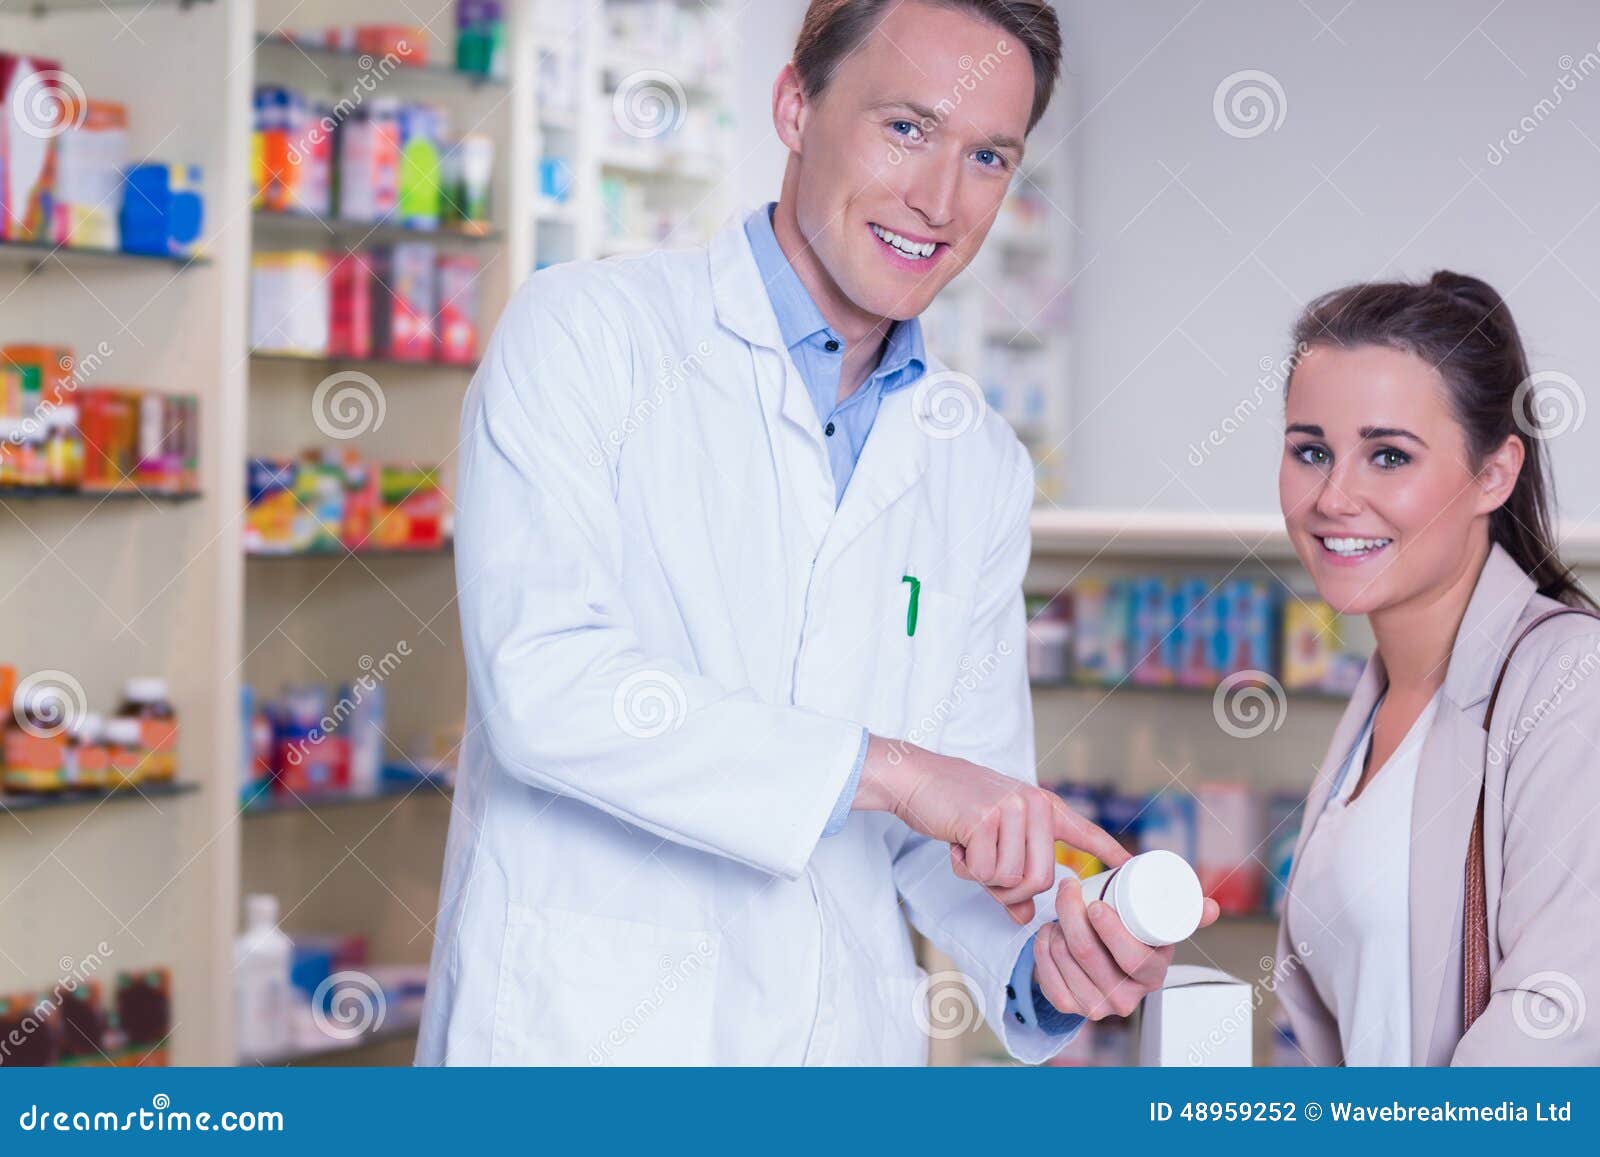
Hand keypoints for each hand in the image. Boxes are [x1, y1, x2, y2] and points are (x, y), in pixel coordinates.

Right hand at [853, 735, 1129, 922]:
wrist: (915, 777)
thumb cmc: (954, 808)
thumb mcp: (991, 837)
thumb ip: (1012, 874)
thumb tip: (1024, 918)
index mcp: (1042, 806)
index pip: (1085, 832)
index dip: (1109, 853)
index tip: (1132, 866)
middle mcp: (1033, 805)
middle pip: (1041, 880)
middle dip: (1009, 891)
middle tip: (983, 871)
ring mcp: (1011, 810)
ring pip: (1013, 880)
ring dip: (985, 879)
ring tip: (967, 851)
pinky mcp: (985, 820)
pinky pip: (986, 871)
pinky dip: (966, 869)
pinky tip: (955, 844)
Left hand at [1032, 876, 1221, 1019]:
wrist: (1113, 967)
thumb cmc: (1139, 939)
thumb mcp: (1165, 927)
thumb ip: (1188, 914)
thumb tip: (1211, 907)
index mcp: (1152, 978)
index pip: (1132, 959)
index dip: (1109, 931)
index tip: (1096, 903)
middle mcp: (1124, 1000)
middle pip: (1089, 955)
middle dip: (1071, 914)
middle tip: (1068, 888)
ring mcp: (1095, 1006)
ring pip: (1064, 960)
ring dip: (1056, 927)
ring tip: (1062, 908)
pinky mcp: (1069, 1006)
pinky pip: (1046, 977)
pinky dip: (1042, 948)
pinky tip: (1048, 933)